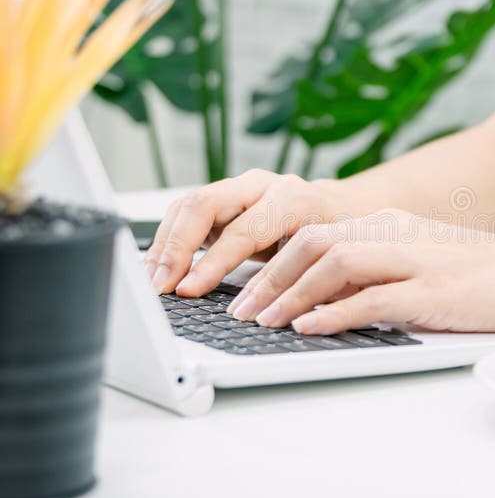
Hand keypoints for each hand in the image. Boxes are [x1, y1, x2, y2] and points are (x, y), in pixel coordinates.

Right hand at [145, 170, 358, 295]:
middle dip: (175, 247)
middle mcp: (260, 186)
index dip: (211, 263)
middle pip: (204, 205)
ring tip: (152, 280)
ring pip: (189, 206)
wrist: (340, 210)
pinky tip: (159, 267)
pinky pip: (187, 213)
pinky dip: (169, 239)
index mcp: (291, 199)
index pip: (241, 230)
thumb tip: (260, 311)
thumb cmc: (338, 238)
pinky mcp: (223, 199)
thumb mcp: (326, 258)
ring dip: (165, 244)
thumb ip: (294, 277)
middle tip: (159, 285)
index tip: (187, 291)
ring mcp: (239, 188)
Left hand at [225, 208, 494, 334]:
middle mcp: (397, 234)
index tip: (247, 293)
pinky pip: (373, 298)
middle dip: (269, 278)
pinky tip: (309, 329)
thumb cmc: (485, 278)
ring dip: (291, 295)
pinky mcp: (436, 292)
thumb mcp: (421, 266)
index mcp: (390, 225)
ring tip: (263, 322)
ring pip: (335, 265)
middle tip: (241, 310)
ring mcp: (416, 260)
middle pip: (314, 243)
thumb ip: (375, 275)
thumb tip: (322, 300)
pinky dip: (334, 314)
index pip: (315, 235)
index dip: (273, 264)